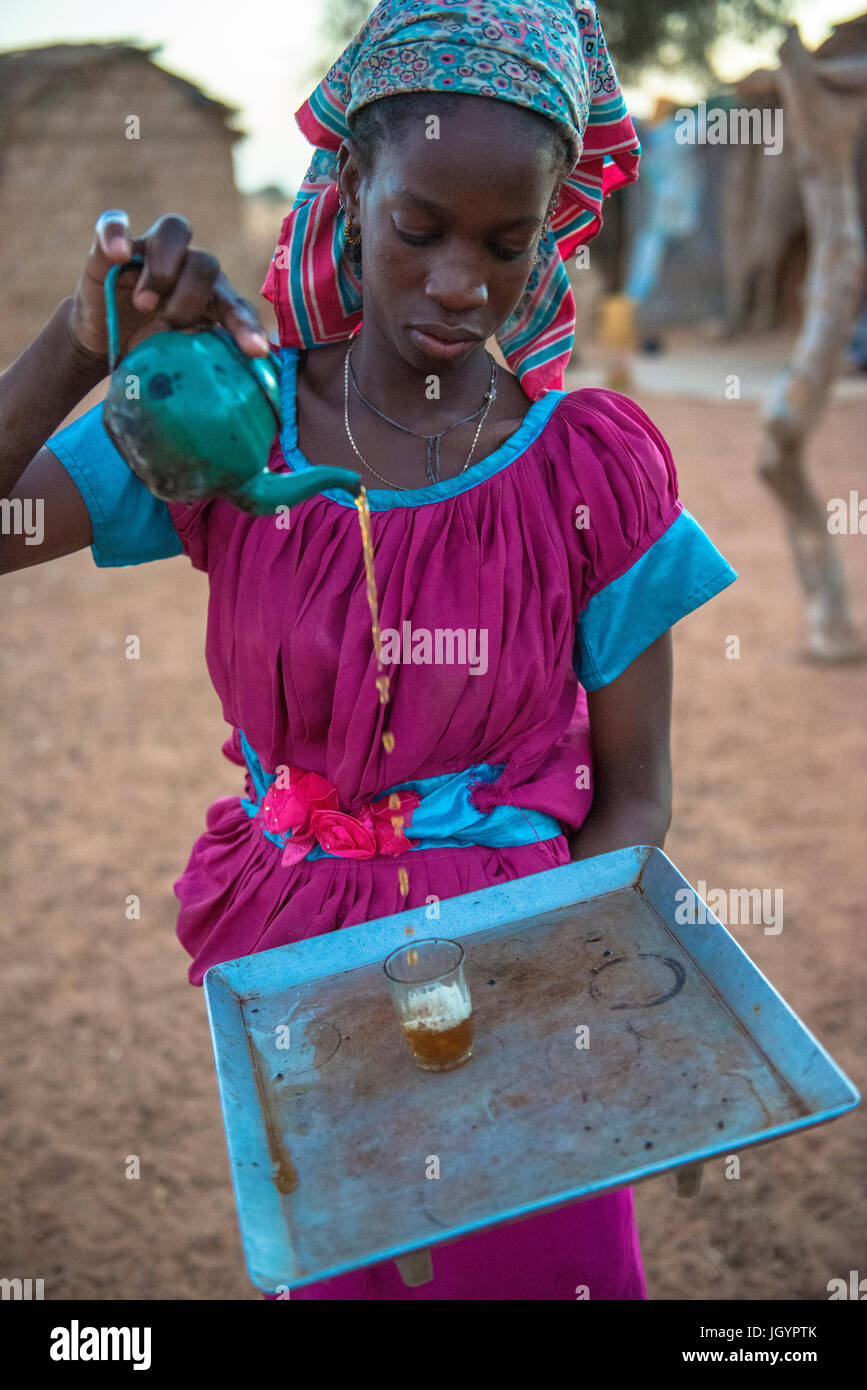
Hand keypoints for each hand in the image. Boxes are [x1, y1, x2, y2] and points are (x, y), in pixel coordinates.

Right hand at [68, 210, 270, 362]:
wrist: (101, 338)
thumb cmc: (146, 350)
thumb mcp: (173, 362)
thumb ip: (198, 366)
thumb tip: (224, 398)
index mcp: (211, 298)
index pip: (236, 305)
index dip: (246, 325)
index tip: (254, 352)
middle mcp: (187, 267)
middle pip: (206, 263)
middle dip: (191, 297)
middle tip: (170, 324)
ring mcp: (151, 250)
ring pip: (174, 231)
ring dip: (163, 268)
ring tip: (145, 304)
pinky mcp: (112, 243)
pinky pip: (115, 223)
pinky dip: (117, 233)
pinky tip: (119, 253)